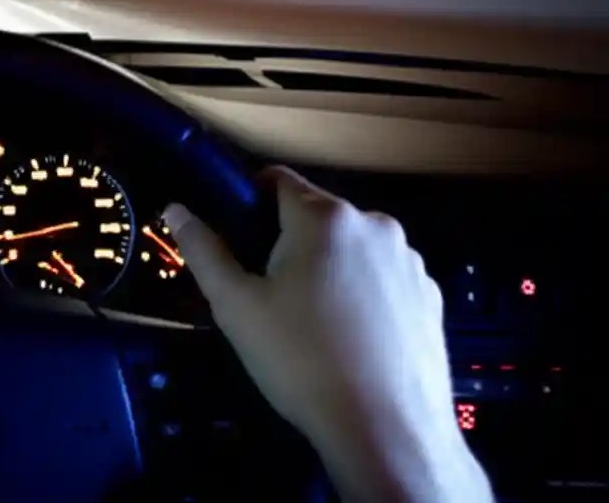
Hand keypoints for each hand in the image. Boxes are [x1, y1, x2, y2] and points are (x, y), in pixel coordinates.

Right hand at [164, 167, 490, 501]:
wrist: (385, 427)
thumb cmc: (300, 360)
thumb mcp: (236, 306)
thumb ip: (204, 250)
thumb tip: (176, 209)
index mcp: (325, 218)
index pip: (279, 180)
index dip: (249, 200)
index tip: (236, 239)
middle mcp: (375, 225)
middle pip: (318, 216)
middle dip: (289, 241)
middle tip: (267, 293)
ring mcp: (410, 262)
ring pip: (353, 248)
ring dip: (329, 266)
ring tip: (311, 321)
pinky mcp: (431, 297)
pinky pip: (384, 279)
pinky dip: (363, 293)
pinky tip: (350, 337)